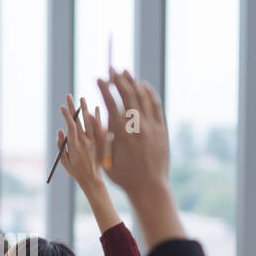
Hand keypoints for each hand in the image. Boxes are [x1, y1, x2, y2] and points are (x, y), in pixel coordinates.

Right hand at [57, 95, 105, 191]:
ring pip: (89, 122)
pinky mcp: (100, 143)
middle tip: (69, 96)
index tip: (62, 106)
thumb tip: (60, 131)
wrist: (92, 180)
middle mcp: (84, 142)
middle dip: (73, 107)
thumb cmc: (76, 172)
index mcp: (74, 146)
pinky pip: (99, 129)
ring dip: (85, 109)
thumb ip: (61, 145)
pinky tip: (96, 109)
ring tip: (82, 98)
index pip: (70, 126)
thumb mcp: (64, 161)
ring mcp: (93, 142)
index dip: (66, 115)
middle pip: (78, 121)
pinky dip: (98, 119)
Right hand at [91, 68, 169, 198]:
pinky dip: (149, 93)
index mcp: (121, 133)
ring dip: (133, 82)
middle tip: (111, 69)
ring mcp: (151, 126)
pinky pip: (155, 105)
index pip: (111, 103)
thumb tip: (95, 116)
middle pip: (127, 94)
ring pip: (142, 97)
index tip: (97, 78)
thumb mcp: (106, 157)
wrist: (148, 186)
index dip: (103, 88)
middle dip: (118, 79)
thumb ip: (101, 136)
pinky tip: (143, 86)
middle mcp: (137, 126)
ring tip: (125, 72)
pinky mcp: (161, 129)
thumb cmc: (123, 176)